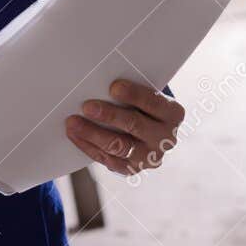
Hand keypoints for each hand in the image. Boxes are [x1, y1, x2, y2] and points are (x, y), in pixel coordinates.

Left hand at [66, 79, 184, 174]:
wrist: (143, 129)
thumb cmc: (137, 102)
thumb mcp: (142, 91)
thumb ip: (129, 88)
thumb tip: (100, 77)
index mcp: (172, 113)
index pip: (154, 102)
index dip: (134, 95)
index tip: (113, 87)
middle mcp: (165, 137)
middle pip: (135, 125)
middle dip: (109, 115)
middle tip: (86, 106)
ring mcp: (150, 156)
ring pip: (120, 146)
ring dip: (93, 133)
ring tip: (73, 122)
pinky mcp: (133, 169)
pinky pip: (108, 160)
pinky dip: (88, 146)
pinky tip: (74, 135)